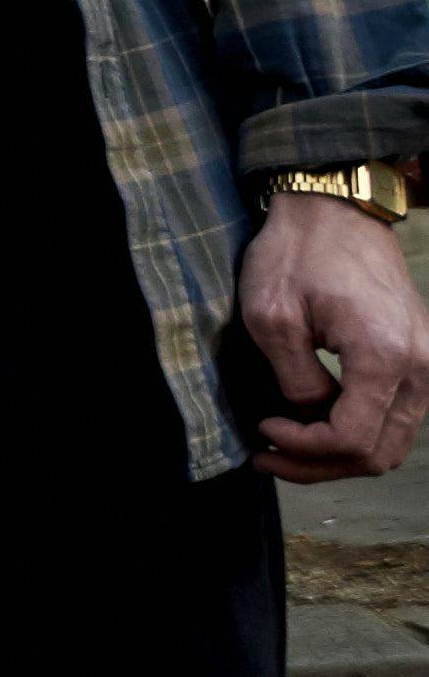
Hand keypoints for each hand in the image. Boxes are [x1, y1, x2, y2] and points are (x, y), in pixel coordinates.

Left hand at [245, 193, 428, 480]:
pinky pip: (396, 417)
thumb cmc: (298, 254)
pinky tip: (311, 422)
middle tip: (267, 455)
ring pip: (391, 442)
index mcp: (384, 356)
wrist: (336, 211)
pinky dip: (356, 430)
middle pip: (378, 453)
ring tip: (284, 443)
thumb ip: (295, 380)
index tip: (263, 428)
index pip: (352, 440)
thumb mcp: (272, 318)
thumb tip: (307, 419)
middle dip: (319, 465)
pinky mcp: (420, 358)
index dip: (303, 450)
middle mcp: (421, 366)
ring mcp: (428, 363)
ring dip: (338, 454)